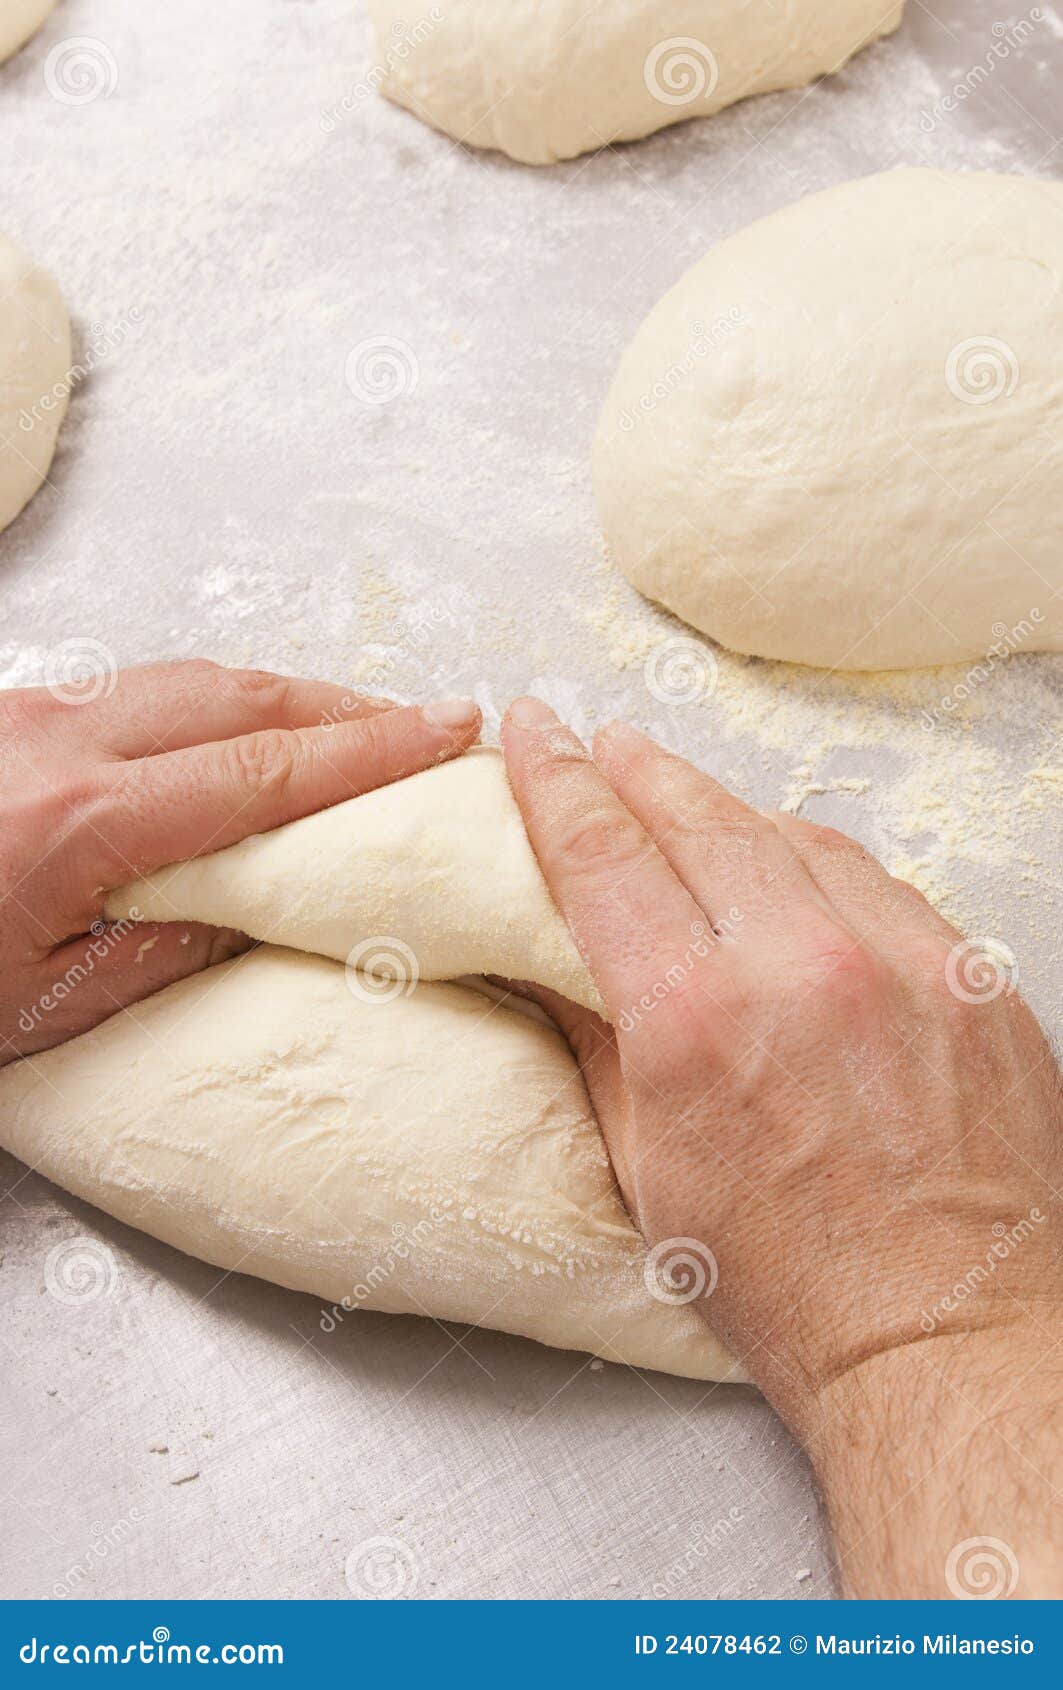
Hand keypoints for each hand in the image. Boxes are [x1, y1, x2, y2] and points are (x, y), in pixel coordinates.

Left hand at [0, 661, 479, 1063]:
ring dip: (280, 698)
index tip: (447, 731)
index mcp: (76, 821)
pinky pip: (134, 692)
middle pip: (237, 694)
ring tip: (348, 729)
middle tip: (422, 726)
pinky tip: (233, 738)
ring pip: (185, 680)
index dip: (370, 750)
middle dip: (343, 704)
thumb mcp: (36, 1006)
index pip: (264, 770)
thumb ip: (160, 947)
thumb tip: (254, 904)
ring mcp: (25, 715)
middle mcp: (54, 740)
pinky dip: (211, 705)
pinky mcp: (6, 715)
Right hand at [502, 698, 1062, 1598]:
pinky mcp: (970, 978)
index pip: (603, 855)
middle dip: (637, 769)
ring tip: (685, 793)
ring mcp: (901, 963)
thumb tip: (548, 957)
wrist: (950, 1336)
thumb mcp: (650, 1171)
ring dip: (727, 806)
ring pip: (794, 836)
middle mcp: (800, 968)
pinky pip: (879, 882)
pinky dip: (819, 860)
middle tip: (601, 739)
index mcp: (693, 1022)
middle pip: (698, 818)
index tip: (532, 733)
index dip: (555, 781)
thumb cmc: (791, 1285)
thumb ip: (598, 1042)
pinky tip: (792, 863)